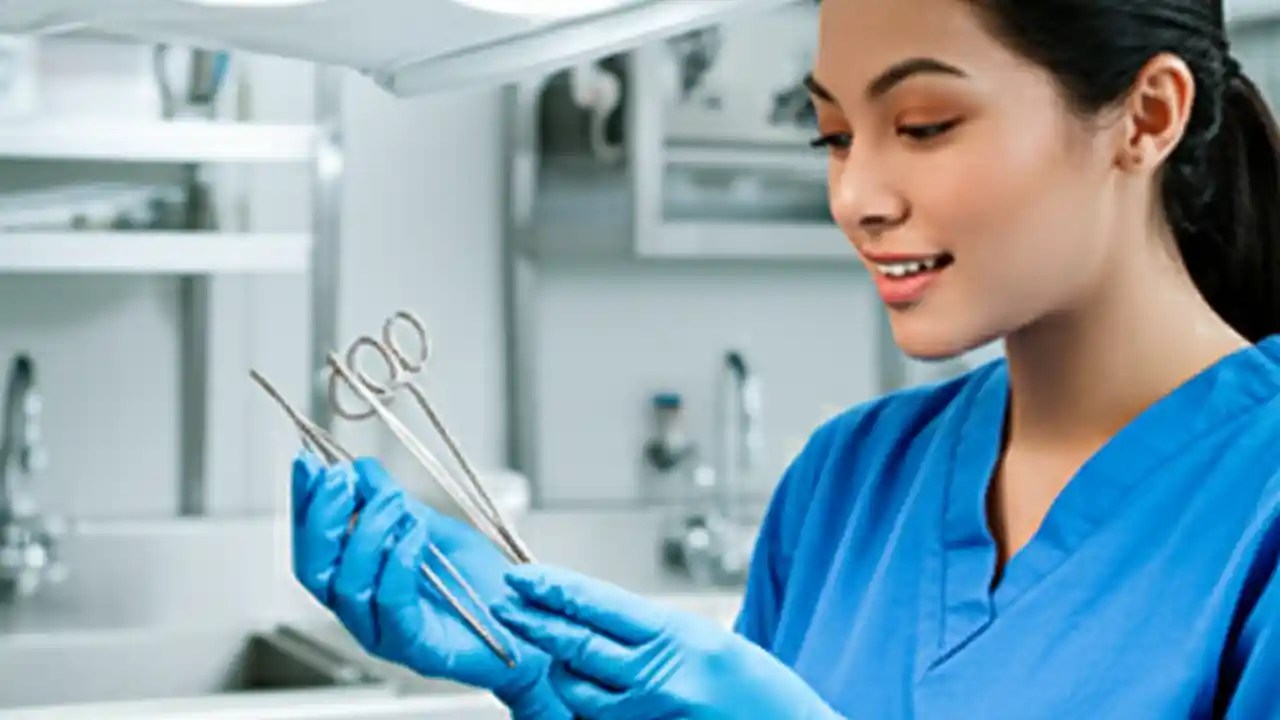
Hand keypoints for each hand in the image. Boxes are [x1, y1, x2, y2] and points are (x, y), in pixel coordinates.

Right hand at [290, 451, 569, 719]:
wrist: (526, 623)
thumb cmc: (480, 584)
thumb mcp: (434, 527)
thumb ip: (394, 503)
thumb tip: (361, 470)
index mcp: (360, 579)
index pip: (314, 544)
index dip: (305, 503)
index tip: (308, 461)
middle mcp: (363, 609)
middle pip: (315, 570)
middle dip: (323, 518)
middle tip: (344, 479)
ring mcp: (386, 632)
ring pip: (349, 587)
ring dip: (368, 533)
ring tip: (394, 501)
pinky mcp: (416, 647)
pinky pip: (392, 605)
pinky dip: (399, 562)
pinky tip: (416, 533)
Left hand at [491, 564, 844, 719]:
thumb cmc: (764, 693)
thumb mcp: (712, 643)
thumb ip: (656, 634)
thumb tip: (602, 621)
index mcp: (680, 636)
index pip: (599, 605)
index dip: (554, 590)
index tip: (523, 578)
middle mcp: (662, 676)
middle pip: (577, 646)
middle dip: (535, 623)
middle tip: (506, 606)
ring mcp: (652, 714)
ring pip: (577, 690)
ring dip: (559, 670)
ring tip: (549, 651)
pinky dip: (586, 704)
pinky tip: (580, 692)